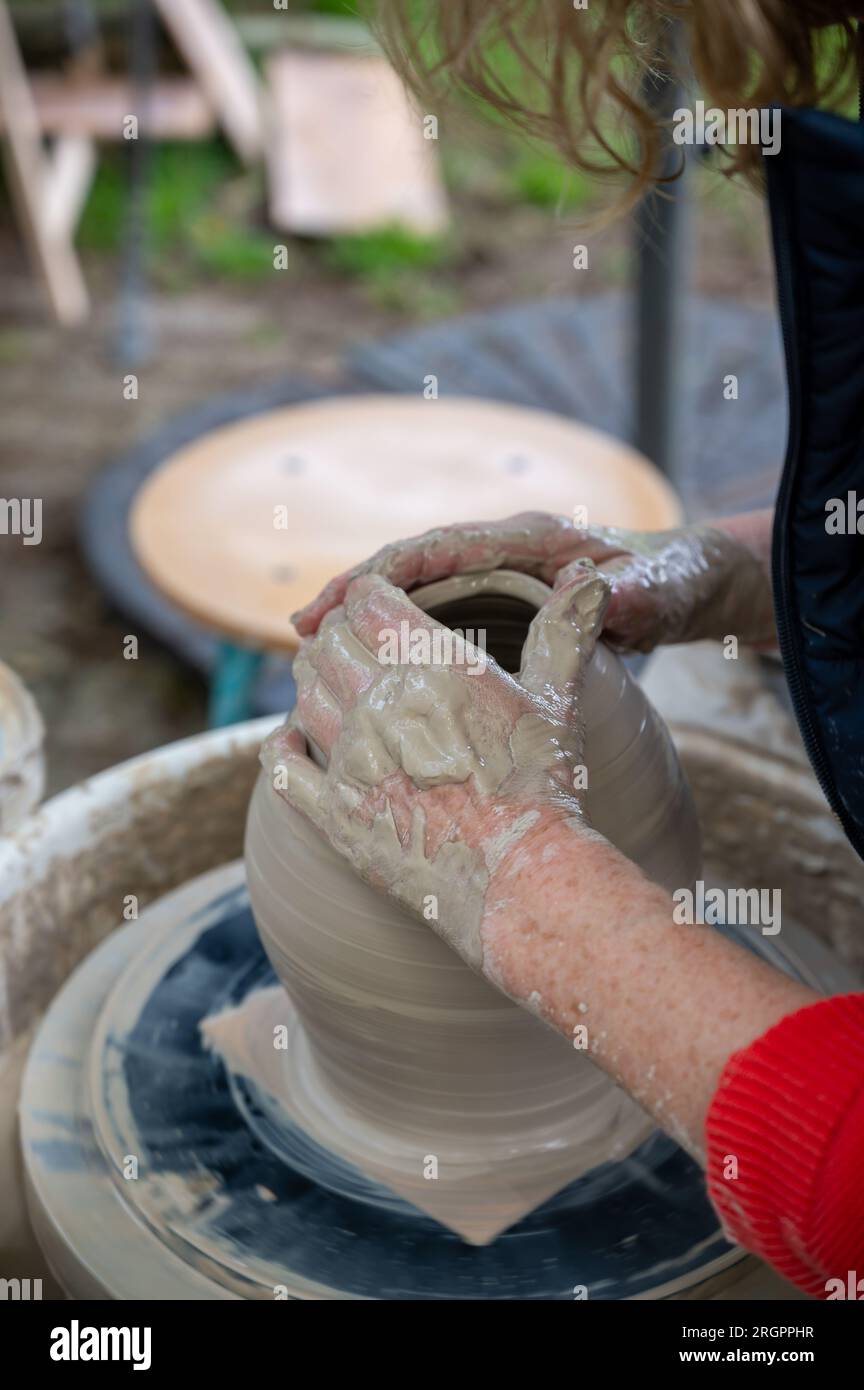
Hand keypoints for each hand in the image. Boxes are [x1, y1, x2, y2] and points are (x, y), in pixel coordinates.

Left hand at [263, 565, 610, 972]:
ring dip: (311, 678)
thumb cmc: (545, 786)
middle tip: (352, 642)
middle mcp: (380, 703)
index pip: (366, 601)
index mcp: (430, 665)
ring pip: (304, 693)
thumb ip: (565, 630)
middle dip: (337, 633)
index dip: (367, 596)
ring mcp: (351, 759)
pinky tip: (295, 741)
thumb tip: (591, 577)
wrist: (519, 877)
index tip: (374, 603)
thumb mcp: (559, 700)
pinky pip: (282, 765)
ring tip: (330, 681)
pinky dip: (283, 744)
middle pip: (327, 642)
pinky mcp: (334, 813)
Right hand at [292, 511, 774, 652]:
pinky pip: (434, 624)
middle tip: (302, 635)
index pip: (436, 547)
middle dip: (353, 598)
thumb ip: (628, 593)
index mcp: (526, 539)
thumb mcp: (656, 591)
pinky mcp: (498, 612)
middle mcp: (500, 555)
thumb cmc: (669, 582)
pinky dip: (397, 646)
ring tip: (314, 657)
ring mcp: (496, 582)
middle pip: (409, 570)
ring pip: (415, 598)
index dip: (381, 572)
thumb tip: (602, 591)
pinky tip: (370, 679)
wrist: (687, 586)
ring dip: (366, 624)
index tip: (336, 602)